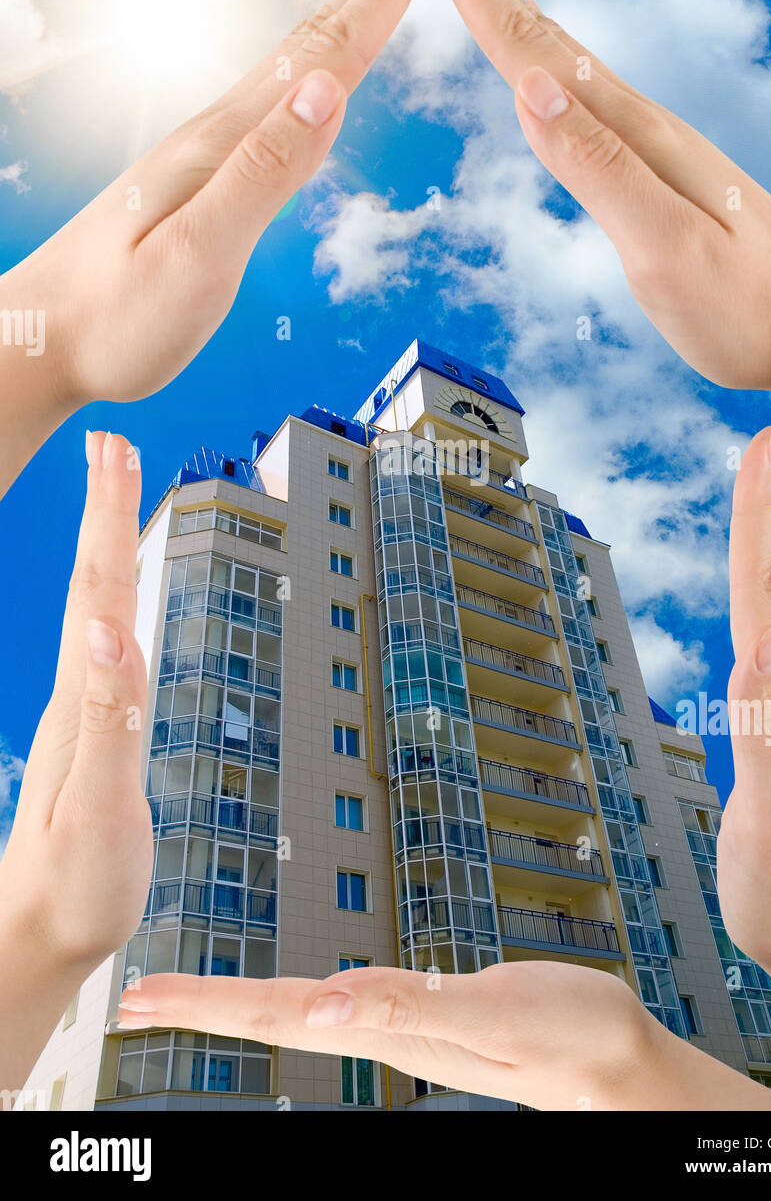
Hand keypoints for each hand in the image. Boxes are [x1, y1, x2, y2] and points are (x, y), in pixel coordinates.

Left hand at [0, 0, 431, 497]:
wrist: (43, 342)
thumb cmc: (118, 316)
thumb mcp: (198, 253)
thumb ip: (263, 174)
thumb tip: (330, 89)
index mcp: (227, 144)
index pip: (321, 55)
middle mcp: (219, 135)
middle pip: (310, 45)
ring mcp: (209, 155)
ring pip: (293, 70)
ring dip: (343, 19)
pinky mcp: (203, 182)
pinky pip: (272, 107)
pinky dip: (310, 74)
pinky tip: (311, 80)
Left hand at [0, 430, 151, 1098]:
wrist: (41, 934)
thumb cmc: (75, 884)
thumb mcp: (98, 806)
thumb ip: (107, 718)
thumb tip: (111, 631)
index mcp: (83, 700)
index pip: (99, 591)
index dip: (110, 520)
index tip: (116, 453)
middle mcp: (81, 693)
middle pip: (94, 584)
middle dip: (106, 509)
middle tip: (114, 445)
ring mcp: (85, 711)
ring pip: (97, 608)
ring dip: (107, 543)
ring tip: (114, 496)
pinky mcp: (95, 732)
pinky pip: (107, 645)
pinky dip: (116, 601)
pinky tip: (120, 597)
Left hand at [120, 960, 770, 1110]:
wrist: (616, 1057)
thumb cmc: (568, 1035)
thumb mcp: (492, 1015)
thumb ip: (412, 1008)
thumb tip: (325, 1005)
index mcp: (386, 1027)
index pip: (278, 1013)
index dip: (208, 1005)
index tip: (144, 999)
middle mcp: (383, 1028)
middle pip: (275, 1014)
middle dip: (202, 1005)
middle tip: (134, 997)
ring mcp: (404, 1023)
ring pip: (306, 1008)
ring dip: (241, 1002)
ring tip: (192, 997)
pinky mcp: (430, 1011)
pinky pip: (352, 1000)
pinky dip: (307, 996)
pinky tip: (300, 998)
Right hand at [426, 0, 770, 460]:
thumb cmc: (745, 305)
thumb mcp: (662, 247)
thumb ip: (597, 170)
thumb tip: (527, 92)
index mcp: (634, 138)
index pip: (537, 53)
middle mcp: (643, 129)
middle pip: (549, 44)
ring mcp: (653, 149)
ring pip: (568, 68)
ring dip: (516, 21)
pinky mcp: (659, 174)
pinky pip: (588, 104)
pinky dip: (549, 71)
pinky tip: (547, 77)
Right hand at [718, 425, 770, 1091]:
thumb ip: (768, 728)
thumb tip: (762, 638)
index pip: (759, 586)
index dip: (755, 514)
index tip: (758, 445)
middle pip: (764, 583)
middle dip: (757, 507)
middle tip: (757, 442)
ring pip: (766, 609)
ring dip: (757, 548)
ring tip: (751, 503)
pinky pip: (763, 649)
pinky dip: (753, 607)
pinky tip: (752, 608)